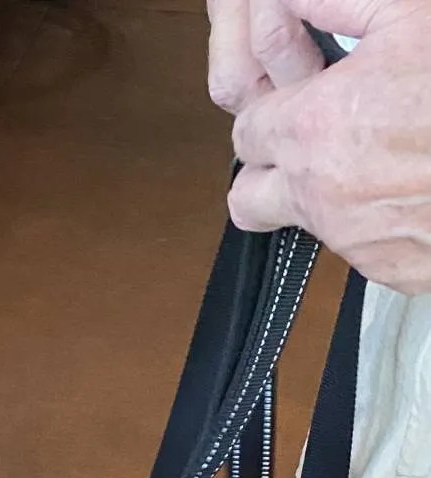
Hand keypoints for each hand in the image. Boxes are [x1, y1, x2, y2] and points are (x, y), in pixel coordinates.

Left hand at [228, 0, 430, 293]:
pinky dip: (379, 223)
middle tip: (306, 148)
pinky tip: (416, 189)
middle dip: (267, 174)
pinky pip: (362, 250)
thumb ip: (342, 6)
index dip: (266, 117)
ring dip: (328, 195)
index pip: (245, 134)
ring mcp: (351, 238)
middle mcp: (319, 193)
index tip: (293, 106)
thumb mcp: (413, 20)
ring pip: (309, 224)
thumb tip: (292, 0)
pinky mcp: (387, 269)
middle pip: (247, 201)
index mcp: (312, 128)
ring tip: (381, 158)